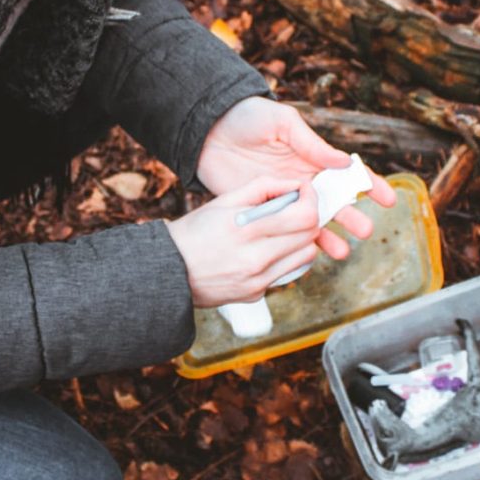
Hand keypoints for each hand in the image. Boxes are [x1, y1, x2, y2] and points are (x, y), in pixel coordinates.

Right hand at [165, 177, 325, 309]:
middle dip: (309, 219)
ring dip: (301, 241)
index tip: (305, 194)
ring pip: (304, 258)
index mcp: (247, 230)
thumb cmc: (194, 233)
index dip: (311, 201)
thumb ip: (261, 187)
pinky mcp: (256, 294)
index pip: (303, 217)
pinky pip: (285, 274)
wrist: (168, 271)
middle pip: (309, 238)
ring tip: (283, 232)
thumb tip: (292, 184)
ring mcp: (258, 281)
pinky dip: (283, 259)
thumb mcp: (223, 201)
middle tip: (296, 211)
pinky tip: (265, 252)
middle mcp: (256, 259)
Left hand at [195, 97, 397, 258]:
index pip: (347, 175)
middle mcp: (303, 181)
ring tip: (342, 252)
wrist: (208, 129)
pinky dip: (296, 243)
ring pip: (312, 223)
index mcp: (313, 158)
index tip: (388, 199)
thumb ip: (312, 144)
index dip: (369, 186)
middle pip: (335, 204)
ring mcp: (283, 198)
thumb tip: (344, 161)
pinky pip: (283, 230)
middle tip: (366, 231)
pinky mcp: (262, 210)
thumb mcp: (283, 123)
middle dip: (353, 217)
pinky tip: (307, 253)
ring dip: (328, 237)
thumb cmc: (248, 117)